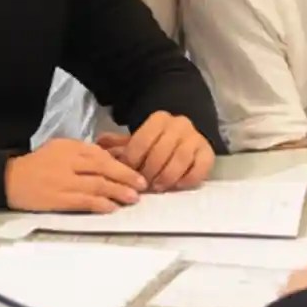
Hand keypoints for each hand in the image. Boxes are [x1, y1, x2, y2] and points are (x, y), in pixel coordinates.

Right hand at [5, 138, 147, 212]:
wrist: (9, 179)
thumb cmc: (38, 165)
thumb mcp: (60, 149)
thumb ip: (82, 153)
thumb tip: (110, 161)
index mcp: (70, 148)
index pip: (101, 155)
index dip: (122, 164)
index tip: (137, 172)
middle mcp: (68, 162)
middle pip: (103, 168)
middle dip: (126, 177)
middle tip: (142, 185)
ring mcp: (63, 181)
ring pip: (97, 185)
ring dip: (118, 192)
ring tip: (133, 198)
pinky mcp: (57, 199)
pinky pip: (83, 201)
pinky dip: (99, 203)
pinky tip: (112, 207)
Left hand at [97, 111, 214, 191]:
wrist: (185, 137)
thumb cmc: (158, 142)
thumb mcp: (138, 140)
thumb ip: (119, 144)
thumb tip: (98, 144)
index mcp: (159, 119)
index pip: (142, 140)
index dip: (132, 160)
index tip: (126, 173)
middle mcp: (179, 125)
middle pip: (160, 152)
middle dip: (149, 172)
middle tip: (142, 185)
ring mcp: (196, 138)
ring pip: (179, 160)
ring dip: (166, 178)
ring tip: (157, 187)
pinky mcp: (208, 153)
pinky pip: (199, 169)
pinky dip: (186, 180)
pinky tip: (176, 186)